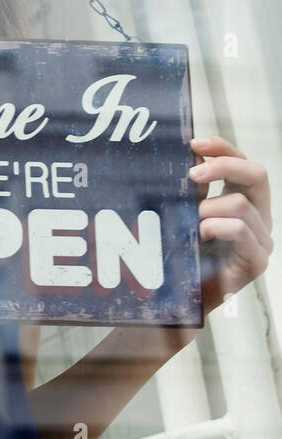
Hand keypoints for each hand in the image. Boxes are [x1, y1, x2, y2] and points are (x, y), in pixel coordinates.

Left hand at [190, 135, 272, 314]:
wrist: (177, 295)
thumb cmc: (179, 250)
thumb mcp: (182, 210)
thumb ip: (189, 187)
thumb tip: (185, 152)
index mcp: (243, 199)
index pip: (243, 162)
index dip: (222, 148)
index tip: (194, 142)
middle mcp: (259, 216)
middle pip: (258, 174)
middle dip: (223, 166)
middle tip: (192, 174)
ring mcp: (261, 239)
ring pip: (242, 204)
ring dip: (207, 208)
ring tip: (188, 222)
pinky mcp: (257, 261)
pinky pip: (240, 230)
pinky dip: (214, 227)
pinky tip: (198, 235)